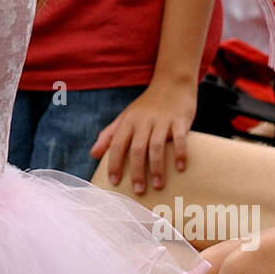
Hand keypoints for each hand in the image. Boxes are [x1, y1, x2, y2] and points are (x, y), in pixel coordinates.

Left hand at [90, 78, 195, 192]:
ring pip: (157, 146)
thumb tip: (93, 154)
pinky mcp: (180, 120)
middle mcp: (143, 121)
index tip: (114, 182)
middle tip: (138, 191)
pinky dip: (180, 153)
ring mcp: (162, 120)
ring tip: (158, 185)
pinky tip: (181, 168)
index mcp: (128, 122)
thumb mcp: (125, 117)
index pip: (117, 144)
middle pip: (137, 149)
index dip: (114, 163)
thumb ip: (109, 135)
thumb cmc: (146, 105)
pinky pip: (180, 138)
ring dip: (157, 167)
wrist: (172, 82)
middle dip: (137, 171)